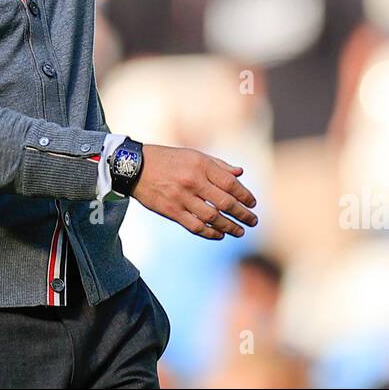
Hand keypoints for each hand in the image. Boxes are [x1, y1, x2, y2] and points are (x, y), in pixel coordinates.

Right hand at [130, 144, 258, 238]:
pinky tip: (219, 235)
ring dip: (229, 226)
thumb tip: (240, 173)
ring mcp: (181, 198)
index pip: (230, 183)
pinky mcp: (171, 211)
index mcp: (200, 165)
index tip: (253, 203)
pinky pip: (195, 226)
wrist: (135, 167)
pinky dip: (210, 233)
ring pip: (212, 217)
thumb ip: (218, 165)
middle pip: (225, 202)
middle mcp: (193, 181)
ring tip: (240, 231)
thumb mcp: (193, 155)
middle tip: (253, 221)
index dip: (245, 195)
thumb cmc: (168, 159)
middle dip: (243, 214)